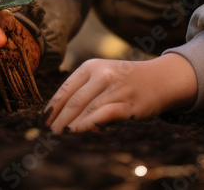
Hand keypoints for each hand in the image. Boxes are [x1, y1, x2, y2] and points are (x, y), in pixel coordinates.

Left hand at [45, 54, 196, 132]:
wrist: (161, 79)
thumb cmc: (126, 80)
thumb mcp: (103, 75)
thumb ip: (84, 89)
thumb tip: (59, 113)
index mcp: (91, 66)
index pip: (65, 89)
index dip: (52, 108)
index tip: (43, 122)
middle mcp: (102, 75)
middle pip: (73, 101)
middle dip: (58, 120)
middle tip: (49, 134)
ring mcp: (115, 88)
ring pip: (85, 109)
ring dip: (69, 125)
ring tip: (60, 137)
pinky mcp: (127, 103)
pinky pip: (102, 115)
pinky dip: (87, 124)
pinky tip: (77, 132)